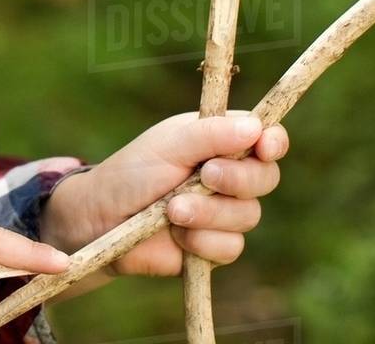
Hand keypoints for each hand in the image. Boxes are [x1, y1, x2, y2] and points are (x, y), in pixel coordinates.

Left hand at [40, 111, 288, 285]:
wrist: (102, 220)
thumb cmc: (131, 173)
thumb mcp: (167, 146)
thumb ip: (210, 135)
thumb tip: (256, 128)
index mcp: (220, 140)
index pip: (266, 137)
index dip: (273, 142)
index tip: (264, 147)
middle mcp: (228, 175)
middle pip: (266, 177)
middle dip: (236, 179)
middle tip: (203, 176)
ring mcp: (224, 212)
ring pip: (248, 215)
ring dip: (208, 212)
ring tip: (171, 209)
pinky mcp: (215, 245)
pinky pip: (231, 246)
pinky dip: (202, 240)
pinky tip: (176, 235)